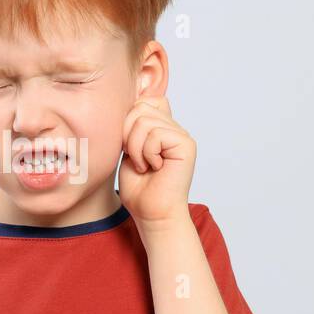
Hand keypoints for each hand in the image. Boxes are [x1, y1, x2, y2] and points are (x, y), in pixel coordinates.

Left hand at [117, 95, 195, 230]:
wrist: (151, 213)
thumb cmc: (138, 187)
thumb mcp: (127, 148)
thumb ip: (131, 124)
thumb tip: (129, 101)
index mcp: (161, 126)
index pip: (142, 101)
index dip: (127, 121)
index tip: (127, 147)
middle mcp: (173, 127)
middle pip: (140, 107)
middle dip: (127, 134)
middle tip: (135, 159)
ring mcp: (181, 135)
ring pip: (144, 120)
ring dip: (136, 147)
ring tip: (144, 165)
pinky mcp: (186, 145)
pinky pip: (156, 134)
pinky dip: (147, 153)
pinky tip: (155, 167)